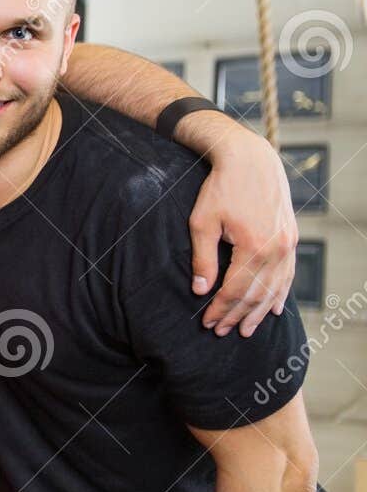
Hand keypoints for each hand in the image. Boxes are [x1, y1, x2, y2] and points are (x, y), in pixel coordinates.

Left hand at [187, 125, 296, 336]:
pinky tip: (273, 309)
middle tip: (221, 332)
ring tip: (245, 329)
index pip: (235, 290)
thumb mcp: (202, 223)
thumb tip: (200, 290)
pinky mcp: (291, 238)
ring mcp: (288, 244)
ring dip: (258, 311)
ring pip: (274, 287)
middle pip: (256, 294)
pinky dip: (279, 293)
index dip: (220, 309)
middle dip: (237, 315)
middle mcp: (277, 250)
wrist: (250, 160)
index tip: (208, 323)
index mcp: (253, 247)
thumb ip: (202, 258)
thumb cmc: (220, 188)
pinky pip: (287, 274)